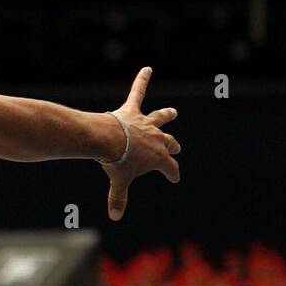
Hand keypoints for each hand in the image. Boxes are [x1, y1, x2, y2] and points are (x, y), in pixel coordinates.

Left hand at [102, 66, 180, 220]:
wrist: (109, 140)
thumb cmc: (117, 162)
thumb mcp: (119, 182)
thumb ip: (118, 198)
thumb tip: (114, 216)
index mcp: (157, 157)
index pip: (169, 167)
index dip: (173, 173)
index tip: (175, 178)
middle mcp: (156, 137)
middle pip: (168, 142)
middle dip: (172, 145)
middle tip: (175, 146)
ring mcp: (145, 123)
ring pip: (160, 118)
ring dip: (166, 115)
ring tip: (172, 113)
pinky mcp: (132, 110)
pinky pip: (138, 92)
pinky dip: (141, 80)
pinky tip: (146, 68)